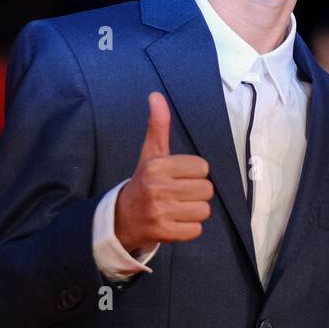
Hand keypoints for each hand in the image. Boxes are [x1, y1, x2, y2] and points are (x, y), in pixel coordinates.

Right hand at [114, 92, 213, 252]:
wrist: (122, 217)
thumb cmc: (144, 181)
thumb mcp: (151, 153)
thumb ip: (158, 125)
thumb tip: (156, 95)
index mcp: (157, 165)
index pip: (203, 168)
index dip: (194, 173)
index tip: (177, 177)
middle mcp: (158, 187)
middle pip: (206, 190)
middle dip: (196, 193)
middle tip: (177, 194)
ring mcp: (160, 211)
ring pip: (204, 210)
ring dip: (193, 212)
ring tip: (176, 208)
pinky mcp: (164, 232)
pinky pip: (196, 230)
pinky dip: (188, 228)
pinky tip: (174, 222)